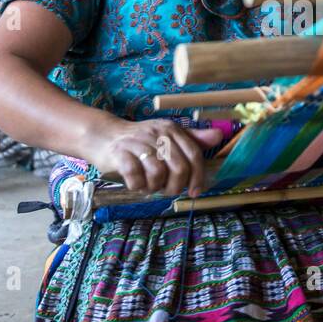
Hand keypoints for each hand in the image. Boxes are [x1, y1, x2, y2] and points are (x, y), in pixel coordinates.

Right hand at [84, 116, 224, 195]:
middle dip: (176, 186)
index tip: (195, 192)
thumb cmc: (141, 142)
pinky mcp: (119, 154)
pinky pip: (135, 176)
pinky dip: (137, 185)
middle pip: (179, 167)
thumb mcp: (168, 137)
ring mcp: (137, 143)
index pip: (194, 155)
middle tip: (167, 190)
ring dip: (155, 187)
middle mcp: (156, 134)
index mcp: (171, 129)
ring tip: (149, 185)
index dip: (198, 176)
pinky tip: (135, 183)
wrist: (104, 136)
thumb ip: (193, 139)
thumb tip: (219, 136)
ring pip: (158, 173)